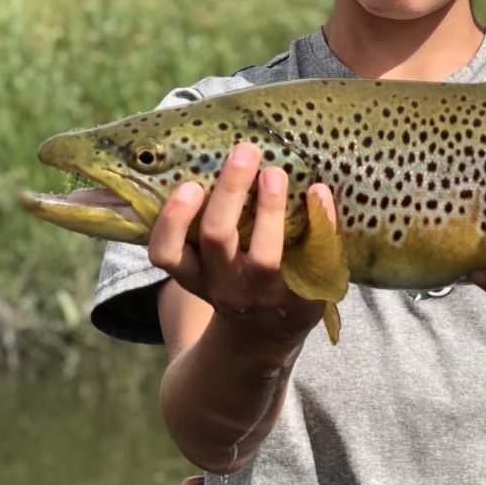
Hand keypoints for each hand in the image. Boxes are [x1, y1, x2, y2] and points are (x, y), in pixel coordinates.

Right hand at [148, 142, 329, 350]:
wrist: (266, 333)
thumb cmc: (233, 276)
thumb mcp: (207, 262)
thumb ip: (201, 225)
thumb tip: (207, 157)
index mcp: (195, 273)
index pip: (166, 253)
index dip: (173, 221)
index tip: (188, 185)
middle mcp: (224, 284)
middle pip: (217, 238)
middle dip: (230, 191)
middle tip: (245, 151)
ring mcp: (264, 292)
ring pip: (263, 253)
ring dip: (270, 208)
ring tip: (276, 172)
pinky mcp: (302, 295)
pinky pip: (312, 257)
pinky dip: (319, 221)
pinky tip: (319, 191)